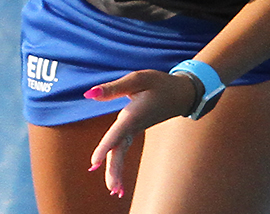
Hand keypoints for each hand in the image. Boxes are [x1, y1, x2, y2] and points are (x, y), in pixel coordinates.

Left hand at [82, 69, 202, 197]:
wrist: (181, 93)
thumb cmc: (159, 83)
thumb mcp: (138, 79)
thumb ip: (113, 88)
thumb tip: (89, 93)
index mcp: (134, 114)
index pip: (117, 132)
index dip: (105, 146)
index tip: (94, 161)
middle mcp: (134, 125)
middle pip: (121, 149)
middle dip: (115, 169)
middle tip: (111, 189)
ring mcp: (135, 130)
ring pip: (122, 151)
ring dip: (117, 171)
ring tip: (114, 191)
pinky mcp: (134, 130)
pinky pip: (123, 148)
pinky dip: (118, 163)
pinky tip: (116, 183)